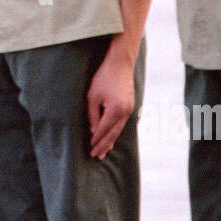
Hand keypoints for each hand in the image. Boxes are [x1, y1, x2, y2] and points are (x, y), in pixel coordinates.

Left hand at [87, 39, 136, 158]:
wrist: (120, 64)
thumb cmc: (104, 77)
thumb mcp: (92, 96)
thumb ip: (93, 115)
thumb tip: (94, 131)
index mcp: (115, 110)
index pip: (103, 130)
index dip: (96, 140)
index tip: (90, 149)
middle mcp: (125, 112)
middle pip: (113, 134)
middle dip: (104, 145)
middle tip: (96, 156)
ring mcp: (130, 110)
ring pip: (119, 130)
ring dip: (111, 141)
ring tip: (104, 151)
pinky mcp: (131, 106)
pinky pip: (122, 123)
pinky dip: (116, 131)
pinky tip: (111, 137)